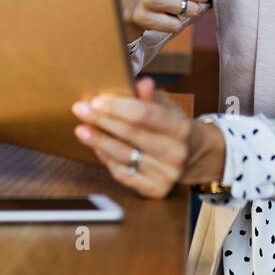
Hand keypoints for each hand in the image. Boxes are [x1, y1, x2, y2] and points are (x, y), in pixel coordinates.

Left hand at [71, 77, 215, 198]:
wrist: (195, 155)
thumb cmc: (173, 126)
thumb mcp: (167, 106)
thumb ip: (151, 96)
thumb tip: (141, 84)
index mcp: (180, 128)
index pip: (144, 115)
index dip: (118, 107)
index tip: (96, 100)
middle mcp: (175, 153)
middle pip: (130, 134)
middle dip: (101, 120)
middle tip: (80, 110)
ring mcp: (166, 174)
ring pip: (123, 155)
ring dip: (99, 141)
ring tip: (82, 129)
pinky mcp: (156, 190)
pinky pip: (123, 174)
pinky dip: (107, 159)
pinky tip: (97, 147)